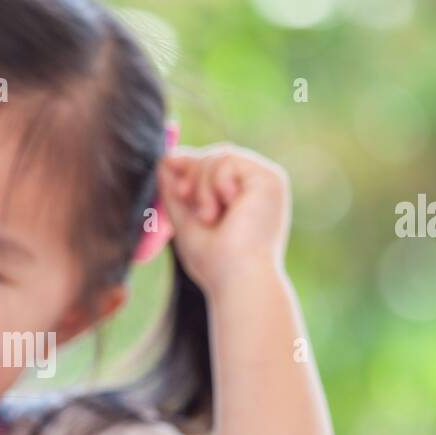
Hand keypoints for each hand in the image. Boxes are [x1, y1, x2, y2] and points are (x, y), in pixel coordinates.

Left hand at [157, 144, 290, 290]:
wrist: (239, 279)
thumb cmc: (215, 262)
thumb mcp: (186, 221)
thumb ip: (175, 192)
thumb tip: (164, 159)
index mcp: (244, 198)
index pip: (214, 166)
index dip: (190, 168)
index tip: (178, 192)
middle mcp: (258, 188)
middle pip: (215, 156)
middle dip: (192, 175)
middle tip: (186, 201)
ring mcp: (267, 182)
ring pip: (219, 155)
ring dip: (202, 185)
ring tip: (208, 216)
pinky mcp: (270, 178)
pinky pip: (228, 159)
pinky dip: (215, 182)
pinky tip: (224, 208)